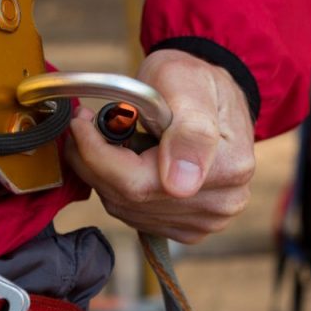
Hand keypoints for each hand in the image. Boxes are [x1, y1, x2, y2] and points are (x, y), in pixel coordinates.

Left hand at [66, 49, 255, 243]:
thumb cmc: (196, 81)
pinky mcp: (191, 229)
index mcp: (229, 167)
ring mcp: (208, 220)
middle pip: (130, 199)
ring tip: (110, 139)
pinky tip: (128, 161)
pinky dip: (120, 189)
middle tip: (88, 125)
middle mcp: (223, 202)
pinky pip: (136, 216)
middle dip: (96, 161)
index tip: (81, 122)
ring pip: (127, 209)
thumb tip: (180, 185)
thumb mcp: (186, 82)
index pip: (140, 182)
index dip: (98, 155)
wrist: (213, 95)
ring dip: (105, 175)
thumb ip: (188, 130)